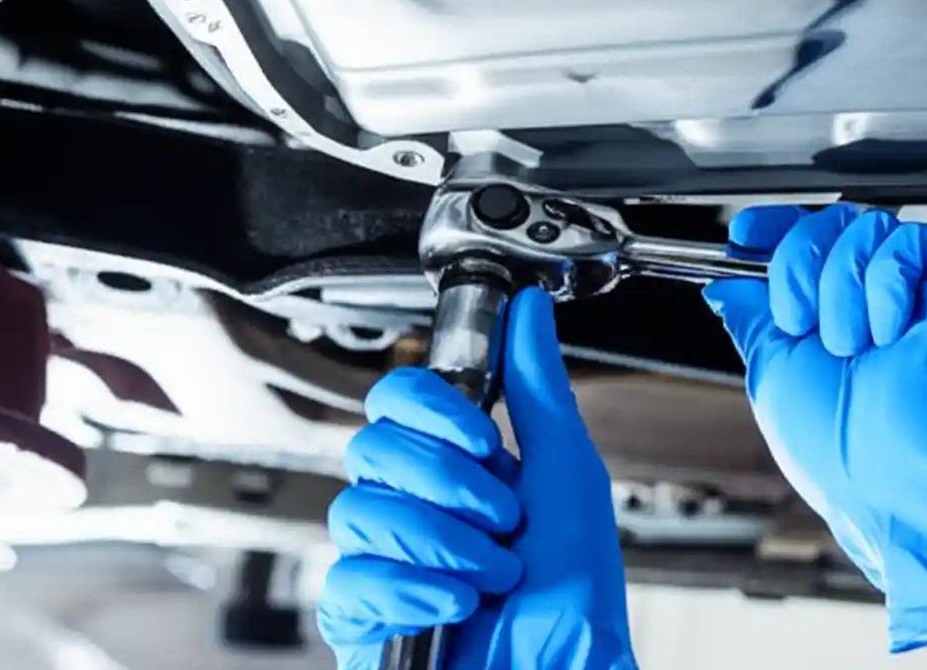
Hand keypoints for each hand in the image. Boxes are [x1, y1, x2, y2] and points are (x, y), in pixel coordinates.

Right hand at [316, 288, 635, 669]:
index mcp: (455, 464)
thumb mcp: (568, 475)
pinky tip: (455, 605)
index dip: (433, 411)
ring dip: (443, 544)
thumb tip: (529, 312)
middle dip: (448, 486)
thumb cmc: (577, 590)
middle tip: (503, 520)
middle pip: (371, 448)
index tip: (484, 439)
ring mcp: (383, 558)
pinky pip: (348, 580)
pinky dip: (412, 590)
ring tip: (493, 574)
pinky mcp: (363, 614)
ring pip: (358, 511)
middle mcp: (412, 504)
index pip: (397, 400)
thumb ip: (539, 390)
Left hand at [703, 205, 926, 651]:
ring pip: (869, 228)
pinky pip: (918, 241)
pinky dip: (889, 283)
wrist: (903, 486)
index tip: (743, 236)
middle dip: (799, 264)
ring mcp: (925, 294)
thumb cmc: (841, 453)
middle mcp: (877, 303)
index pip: (806, 245)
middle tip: (800, 319)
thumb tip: (726, 286)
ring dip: (843, 287)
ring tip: (855, 346)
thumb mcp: (773, 374)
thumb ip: (752, 319)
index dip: (773, 229)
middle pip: (831, 225)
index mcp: (832, 319)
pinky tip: (892, 333)